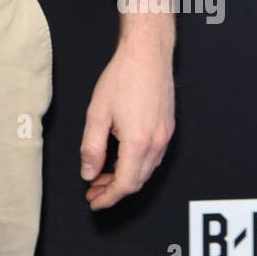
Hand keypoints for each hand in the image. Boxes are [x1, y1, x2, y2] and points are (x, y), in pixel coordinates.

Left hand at [79, 30, 175, 209]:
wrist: (148, 53)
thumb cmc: (123, 77)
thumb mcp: (98, 113)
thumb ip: (92, 147)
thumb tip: (88, 172)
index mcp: (139, 142)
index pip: (124, 184)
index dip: (107, 197)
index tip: (93, 201)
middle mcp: (157, 143)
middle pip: (137, 181)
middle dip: (113, 190)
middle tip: (93, 190)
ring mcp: (165, 136)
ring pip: (146, 170)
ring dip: (124, 178)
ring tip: (102, 176)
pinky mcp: (168, 128)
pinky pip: (152, 157)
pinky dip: (135, 165)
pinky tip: (120, 158)